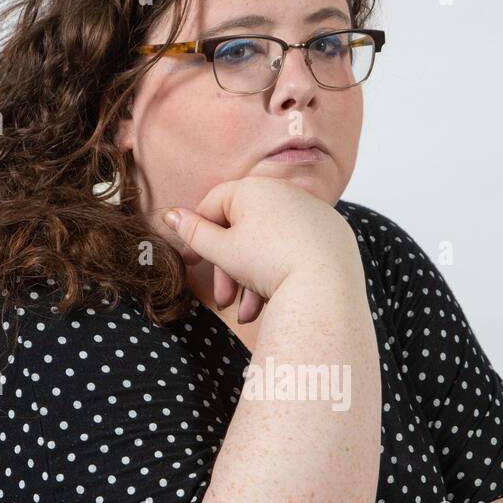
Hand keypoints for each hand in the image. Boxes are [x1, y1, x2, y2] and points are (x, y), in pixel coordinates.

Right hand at [151, 176, 355, 324]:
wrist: (326, 284)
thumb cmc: (271, 261)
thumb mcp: (223, 250)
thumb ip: (194, 232)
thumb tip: (170, 214)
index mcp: (254, 188)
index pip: (214, 205)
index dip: (197, 234)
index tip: (190, 260)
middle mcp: (284, 192)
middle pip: (243, 231)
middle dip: (229, 271)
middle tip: (223, 300)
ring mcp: (311, 213)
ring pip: (268, 247)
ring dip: (252, 282)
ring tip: (248, 313)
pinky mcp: (332, 234)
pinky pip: (295, 250)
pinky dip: (281, 274)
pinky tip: (272, 303)